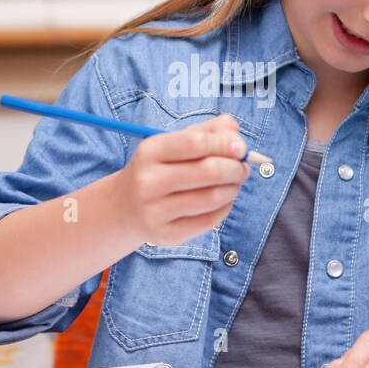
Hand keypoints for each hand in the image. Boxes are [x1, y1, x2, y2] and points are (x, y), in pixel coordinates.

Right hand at [116, 113, 250, 247]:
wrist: (124, 208)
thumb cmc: (159, 169)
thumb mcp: (175, 143)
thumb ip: (209, 131)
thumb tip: (237, 137)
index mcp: (149, 152)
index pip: (195, 143)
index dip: (225, 144)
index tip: (241, 148)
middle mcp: (148, 182)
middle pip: (208, 171)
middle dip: (236, 168)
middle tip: (243, 168)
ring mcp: (154, 212)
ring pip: (212, 198)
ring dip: (233, 189)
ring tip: (233, 184)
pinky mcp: (165, 235)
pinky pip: (209, 221)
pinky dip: (225, 208)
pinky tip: (222, 201)